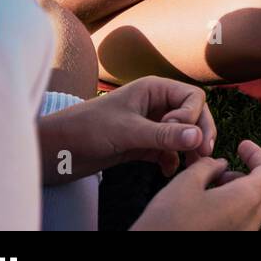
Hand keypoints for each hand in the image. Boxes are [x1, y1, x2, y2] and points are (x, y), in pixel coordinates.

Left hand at [38, 76, 216, 181]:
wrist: (57, 150)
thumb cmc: (87, 129)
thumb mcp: (128, 131)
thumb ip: (164, 135)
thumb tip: (198, 138)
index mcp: (154, 89)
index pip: (192, 97)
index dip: (193, 116)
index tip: (182, 135)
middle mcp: (155, 104)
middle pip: (192, 115)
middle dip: (199, 133)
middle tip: (203, 154)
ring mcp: (150, 125)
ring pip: (182, 134)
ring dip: (189, 148)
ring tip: (191, 166)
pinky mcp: (142, 144)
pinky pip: (168, 149)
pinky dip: (172, 159)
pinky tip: (167, 171)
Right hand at [130, 140, 260, 230]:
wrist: (151, 256)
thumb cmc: (167, 221)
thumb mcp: (185, 182)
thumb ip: (209, 166)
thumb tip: (220, 165)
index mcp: (245, 201)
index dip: (257, 154)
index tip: (240, 146)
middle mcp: (250, 223)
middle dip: (246, 177)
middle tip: (220, 174)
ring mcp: (242, 237)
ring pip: (252, 211)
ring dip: (238, 195)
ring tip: (207, 191)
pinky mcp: (230, 243)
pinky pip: (240, 225)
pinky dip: (231, 211)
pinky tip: (204, 209)